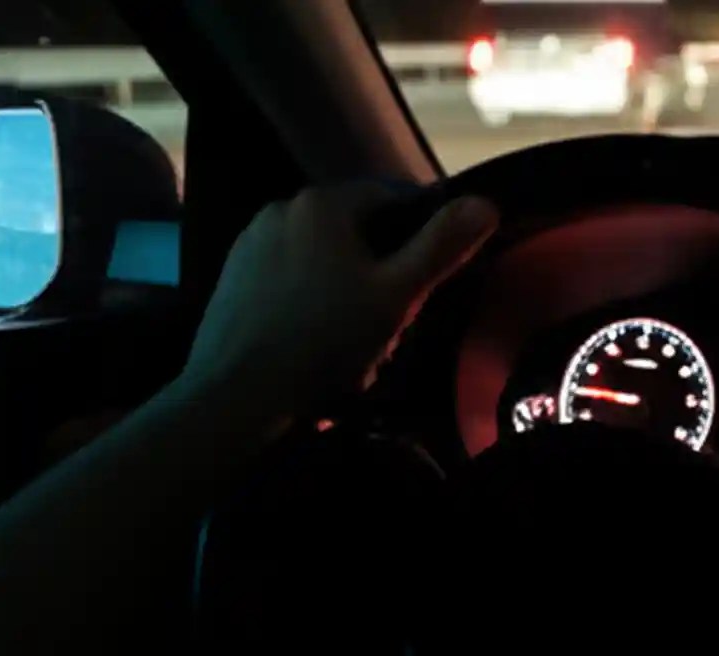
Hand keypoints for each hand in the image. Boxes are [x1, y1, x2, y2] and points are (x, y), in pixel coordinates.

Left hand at [179, 182, 497, 420]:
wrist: (235, 396)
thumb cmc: (324, 341)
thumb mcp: (396, 296)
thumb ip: (441, 246)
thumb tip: (486, 201)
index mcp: (323, 202)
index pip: (392, 197)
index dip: (419, 236)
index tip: (426, 282)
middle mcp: (282, 207)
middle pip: (355, 232)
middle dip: (380, 271)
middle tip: (393, 324)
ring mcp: (251, 242)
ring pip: (322, 258)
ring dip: (346, 290)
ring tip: (355, 343)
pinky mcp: (232, 278)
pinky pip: (290, 278)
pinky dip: (311, 302)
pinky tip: (316, 344)